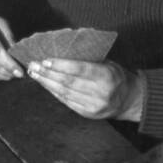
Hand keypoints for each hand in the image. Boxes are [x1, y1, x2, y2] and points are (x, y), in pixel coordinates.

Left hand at [27, 58, 143, 121]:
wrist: (129, 100)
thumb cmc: (116, 76)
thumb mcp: (108, 63)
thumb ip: (89, 59)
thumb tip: (62, 49)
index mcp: (107, 76)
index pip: (80, 69)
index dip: (61, 65)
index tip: (46, 60)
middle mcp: (100, 93)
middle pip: (69, 82)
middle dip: (48, 73)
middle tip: (33, 65)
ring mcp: (94, 105)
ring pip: (65, 93)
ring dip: (47, 83)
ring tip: (35, 74)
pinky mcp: (88, 113)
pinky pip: (67, 102)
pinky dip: (54, 92)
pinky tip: (45, 85)